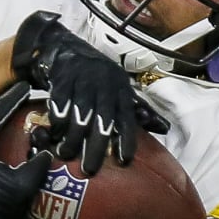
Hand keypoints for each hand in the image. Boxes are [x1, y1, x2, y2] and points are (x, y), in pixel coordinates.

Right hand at [10, 11, 169, 174]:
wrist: (66, 49)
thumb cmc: (97, 76)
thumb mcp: (120, 89)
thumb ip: (139, 110)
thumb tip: (164, 128)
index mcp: (121, 89)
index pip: (127, 118)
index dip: (126, 140)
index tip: (123, 161)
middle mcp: (104, 84)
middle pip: (103, 120)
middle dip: (96, 147)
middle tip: (89, 169)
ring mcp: (83, 80)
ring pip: (80, 114)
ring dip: (73, 137)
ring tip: (66, 154)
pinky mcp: (62, 78)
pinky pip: (60, 102)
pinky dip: (57, 120)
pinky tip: (54, 133)